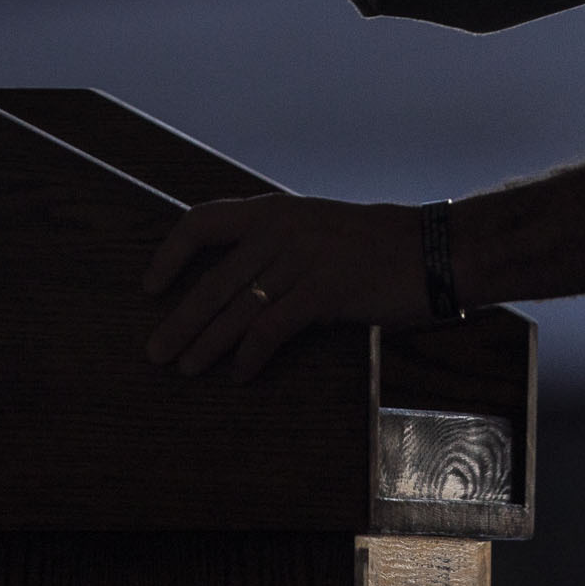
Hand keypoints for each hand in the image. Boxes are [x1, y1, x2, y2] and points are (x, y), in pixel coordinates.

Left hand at [142, 194, 434, 382]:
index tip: (149, 286)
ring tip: (185, 368)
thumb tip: (234, 287)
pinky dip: (250, 355)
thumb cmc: (375, 246)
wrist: (435, 249)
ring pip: (237, 308)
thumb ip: (277, 248)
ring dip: (206, 343)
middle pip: (213, 279)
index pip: (202, 221)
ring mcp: (302, 258)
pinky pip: (273, 327)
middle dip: (180, 319)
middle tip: (155, 351)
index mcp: (274, 210)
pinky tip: (240, 375)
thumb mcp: (317, 231)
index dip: (170, 254)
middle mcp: (281, 230)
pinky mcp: (325, 290)